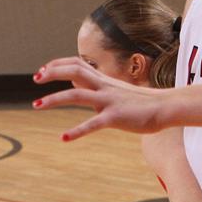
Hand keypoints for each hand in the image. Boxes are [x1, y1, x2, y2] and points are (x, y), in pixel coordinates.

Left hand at [32, 58, 171, 140]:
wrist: (167, 108)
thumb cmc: (142, 102)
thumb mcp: (116, 90)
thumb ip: (96, 86)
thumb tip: (76, 82)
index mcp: (104, 80)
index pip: (77, 64)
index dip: (58, 64)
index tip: (42, 71)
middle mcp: (104, 87)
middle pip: (74, 71)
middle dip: (52, 73)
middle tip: (34, 79)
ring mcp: (109, 101)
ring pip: (77, 95)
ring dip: (54, 99)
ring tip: (36, 105)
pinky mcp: (115, 117)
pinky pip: (92, 124)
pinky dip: (76, 131)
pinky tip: (63, 137)